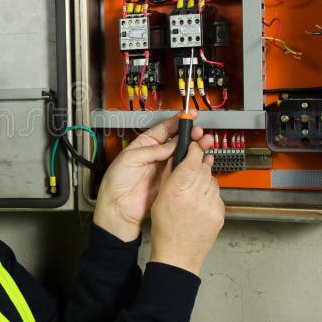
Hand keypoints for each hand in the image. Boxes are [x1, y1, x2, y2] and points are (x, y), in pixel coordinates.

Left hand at [93, 112, 212, 241]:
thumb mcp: (130, 159)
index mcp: (144, 144)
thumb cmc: (116, 182)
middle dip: (189, 134)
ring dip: (194, 147)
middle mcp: (156, 154)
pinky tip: (201, 159)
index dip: (177, 121)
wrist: (119, 206)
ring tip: (204, 142)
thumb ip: (152, 151)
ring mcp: (163, 167)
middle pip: (177, 140)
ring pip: (182, 154)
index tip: (189, 115)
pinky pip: (183, 169)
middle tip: (199, 131)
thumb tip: (170, 145)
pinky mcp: (169, 180)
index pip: (164, 129)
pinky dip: (193, 164)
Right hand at [149, 141, 224, 275]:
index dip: (194, 150)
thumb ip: (169, 177)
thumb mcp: (160, 199)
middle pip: (203, 169)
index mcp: (177, 192)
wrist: (178, 254)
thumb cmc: (166, 229)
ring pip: (212, 181)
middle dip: (199, 165)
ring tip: (195, 189)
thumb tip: (176, 159)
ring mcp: (209, 206)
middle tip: (194, 165)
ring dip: (205, 180)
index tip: (195, 145)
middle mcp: (195, 198)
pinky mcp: (219, 214)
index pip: (191, 162)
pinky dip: (211, 194)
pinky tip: (201, 201)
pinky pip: (217, 195)